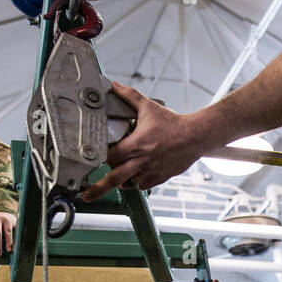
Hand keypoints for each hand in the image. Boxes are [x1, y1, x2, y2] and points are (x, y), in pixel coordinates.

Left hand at [83, 83, 204, 198]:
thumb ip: (130, 96)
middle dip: (99, 188)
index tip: (98, 156)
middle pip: (114, 178)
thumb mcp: (149, 107)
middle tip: (86, 195)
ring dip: (122, 180)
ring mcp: (150, 172)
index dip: (102, 156)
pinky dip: (138, 181)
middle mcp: (141, 161)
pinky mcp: (160, 178)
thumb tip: (115, 86)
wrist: (195, 137)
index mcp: (136, 145)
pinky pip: (143, 185)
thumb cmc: (174, 124)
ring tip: (121, 173)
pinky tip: (138, 172)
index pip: (110, 156)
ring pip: (129, 183)